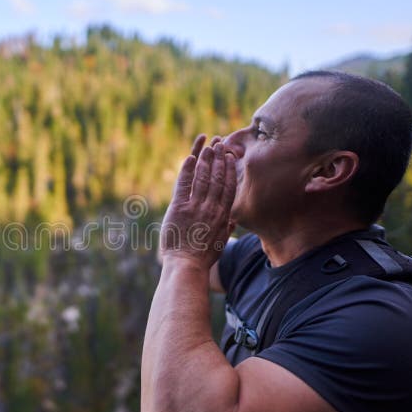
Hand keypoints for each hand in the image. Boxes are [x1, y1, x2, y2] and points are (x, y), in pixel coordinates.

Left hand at [160, 134, 236, 267]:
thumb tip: (232, 221)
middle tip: (220, 144)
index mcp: (223, 216)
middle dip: (219, 159)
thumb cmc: (202, 259)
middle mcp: (211, 208)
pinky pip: (184, 184)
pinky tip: (189, 158)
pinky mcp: (179, 208)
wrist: (187, 267)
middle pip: (218, 178)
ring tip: (208, 147)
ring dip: (205, 160)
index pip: (229, 188)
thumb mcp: (219, 244)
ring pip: (203, 178)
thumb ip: (226, 230)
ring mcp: (196, 207)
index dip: (230, 170)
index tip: (230, 158)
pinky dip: (187, 170)